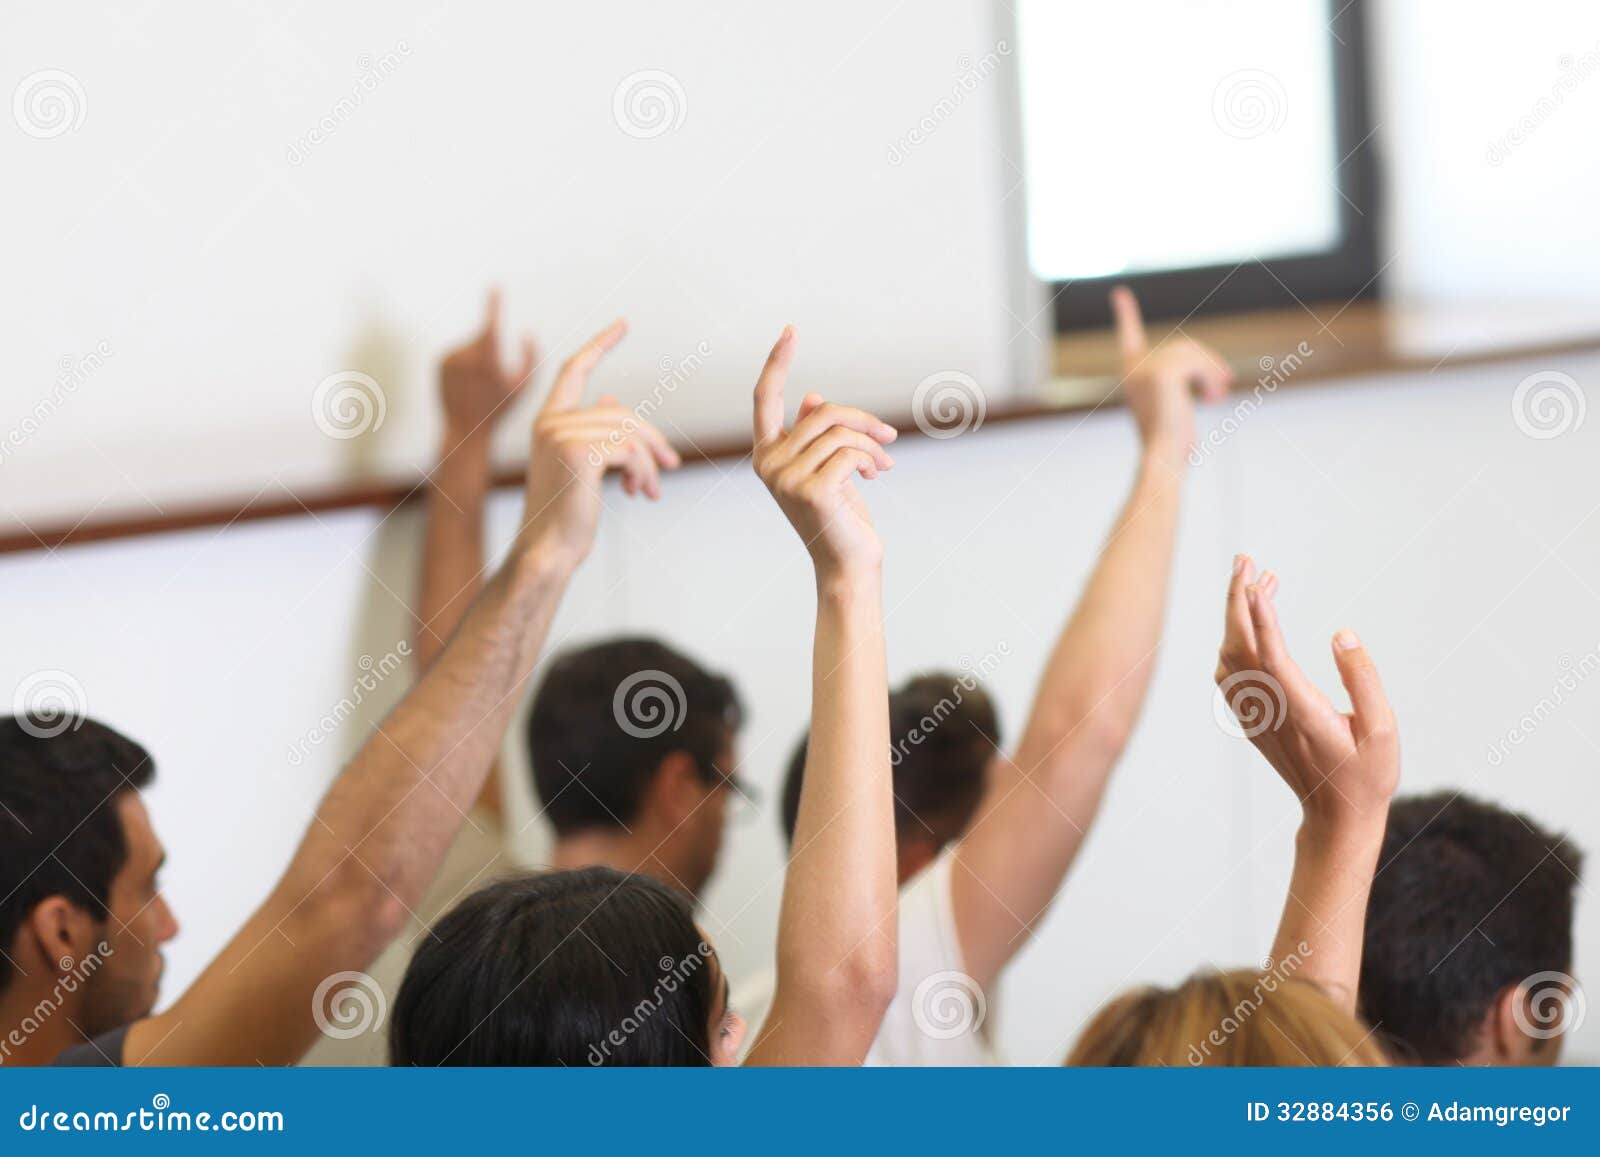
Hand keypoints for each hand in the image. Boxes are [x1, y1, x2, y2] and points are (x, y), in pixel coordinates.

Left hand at [440, 290, 536, 442]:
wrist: (465, 430)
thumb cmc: (499, 411)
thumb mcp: (522, 387)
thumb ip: (529, 357)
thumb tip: (528, 332)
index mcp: (487, 362)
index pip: (490, 324)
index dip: (494, 303)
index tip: (495, 285)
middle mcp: (465, 358)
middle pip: (483, 337)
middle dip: (491, 349)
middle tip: (493, 377)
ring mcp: (449, 359)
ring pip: (470, 346)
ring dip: (478, 358)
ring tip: (479, 385)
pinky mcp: (439, 362)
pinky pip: (458, 353)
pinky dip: (465, 363)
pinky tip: (467, 383)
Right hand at [515, 319, 680, 566]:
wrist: (550, 550)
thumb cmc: (567, 512)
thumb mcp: (582, 466)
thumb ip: (594, 431)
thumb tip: (613, 398)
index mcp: (548, 421)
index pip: (574, 369)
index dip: (599, 344)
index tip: (623, 324)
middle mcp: (550, 422)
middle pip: (621, 412)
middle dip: (652, 440)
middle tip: (671, 466)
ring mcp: (562, 435)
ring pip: (630, 433)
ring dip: (649, 464)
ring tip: (649, 490)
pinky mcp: (579, 453)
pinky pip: (631, 452)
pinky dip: (644, 474)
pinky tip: (639, 494)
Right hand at [751, 326, 896, 575]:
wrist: (848, 562)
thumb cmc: (840, 515)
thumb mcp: (829, 467)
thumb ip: (816, 434)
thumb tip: (813, 397)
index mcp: (766, 454)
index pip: (765, 398)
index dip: (777, 362)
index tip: (790, 329)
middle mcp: (767, 464)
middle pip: (822, 412)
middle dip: (862, 421)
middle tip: (888, 438)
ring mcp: (784, 478)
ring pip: (840, 431)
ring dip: (871, 444)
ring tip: (883, 464)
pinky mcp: (810, 490)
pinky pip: (850, 451)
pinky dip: (872, 459)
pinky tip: (877, 477)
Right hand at [1112, 286, 1232, 457]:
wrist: (1163, 458)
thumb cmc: (1169, 442)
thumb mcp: (1175, 405)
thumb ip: (1182, 382)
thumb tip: (1217, 373)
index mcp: (1130, 374)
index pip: (1127, 336)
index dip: (1125, 314)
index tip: (1119, 293)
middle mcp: (1132, 367)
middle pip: (1180, 345)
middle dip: (1206, 362)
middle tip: (1226, 383)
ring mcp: (1145, 368)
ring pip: (1191, 352)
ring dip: (1211, 372)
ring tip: (1217, 396)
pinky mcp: (1162, 373)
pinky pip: (1196, 363)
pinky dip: (1210, 378)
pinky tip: (1210, 398)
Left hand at [1215, 556, 1398, 825]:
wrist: (1336, 818)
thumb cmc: (1366, 775)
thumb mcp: (1383, 731)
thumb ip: (1363, 680)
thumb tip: (1342, 635)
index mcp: (1303, 712)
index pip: (1273, 658)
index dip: (1262, 619)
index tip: (1256, 582)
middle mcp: (1271, 711)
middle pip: (1240, 647)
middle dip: (1238, 598)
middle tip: (1247, 559)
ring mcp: (1255, 716)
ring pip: (1229, 656)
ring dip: (1237, 616)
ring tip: (1260, 581)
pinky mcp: (1251, 720)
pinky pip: (1228, 673)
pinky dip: (1232, 639)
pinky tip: (1251, 622)